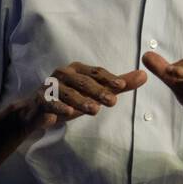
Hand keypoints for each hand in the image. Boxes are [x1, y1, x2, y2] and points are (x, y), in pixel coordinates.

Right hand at [14, 62, 146, 135]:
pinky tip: (66, 114)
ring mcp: (50, 86)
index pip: (96, 72)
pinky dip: (57, 108)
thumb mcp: (94, 92)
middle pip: (82, 81)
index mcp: (77, 69)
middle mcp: (63, 74)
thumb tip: (144, 75)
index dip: (109, 78)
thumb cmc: (70, 98)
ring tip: (94, 110)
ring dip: (80, 101)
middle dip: (98, 91)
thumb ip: (117, 85)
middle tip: (113, 102)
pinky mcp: (40, 100)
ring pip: (67, 93)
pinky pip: (49, 103)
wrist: (38, 110)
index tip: (122, 87)